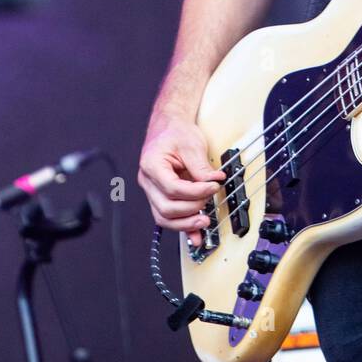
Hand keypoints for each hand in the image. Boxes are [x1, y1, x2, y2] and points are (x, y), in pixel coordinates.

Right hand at [138, 118, 225, 247]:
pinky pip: (169, 217)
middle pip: (166, 207)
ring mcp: (153, 191)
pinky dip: (183, 228)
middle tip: (210, 197)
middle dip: (192, 207)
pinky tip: (195, 235)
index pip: (172, 188)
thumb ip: (201, 167)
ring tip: (205, 220)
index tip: (213, 187)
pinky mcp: (161, 197)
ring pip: (164, 217)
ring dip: (186, 223)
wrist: (169, 126)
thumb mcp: (191, 144)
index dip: (195, 192)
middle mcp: (148, 181)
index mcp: (151, 165)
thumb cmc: (175, 132)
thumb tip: (213, 182)